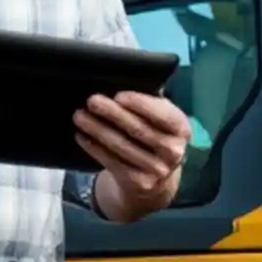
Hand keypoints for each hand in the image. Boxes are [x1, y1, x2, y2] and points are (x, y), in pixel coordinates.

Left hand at [73, 91, 190, 205]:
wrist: (157, 180)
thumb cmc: (156, 135)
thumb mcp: (161, 119)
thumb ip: (151, 101)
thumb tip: (128, 78)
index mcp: (181, 129)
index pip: (163, 114)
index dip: (140, 104)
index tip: (118, 95)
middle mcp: (174, 151)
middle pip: (138, 129)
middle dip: (113, 113)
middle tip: (92, 100)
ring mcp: (157, 170)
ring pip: (122, 146)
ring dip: (97, 130)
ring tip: (79, 116)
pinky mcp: (139, 183)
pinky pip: (112, 163)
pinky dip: (95, 148)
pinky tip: (82, 136)